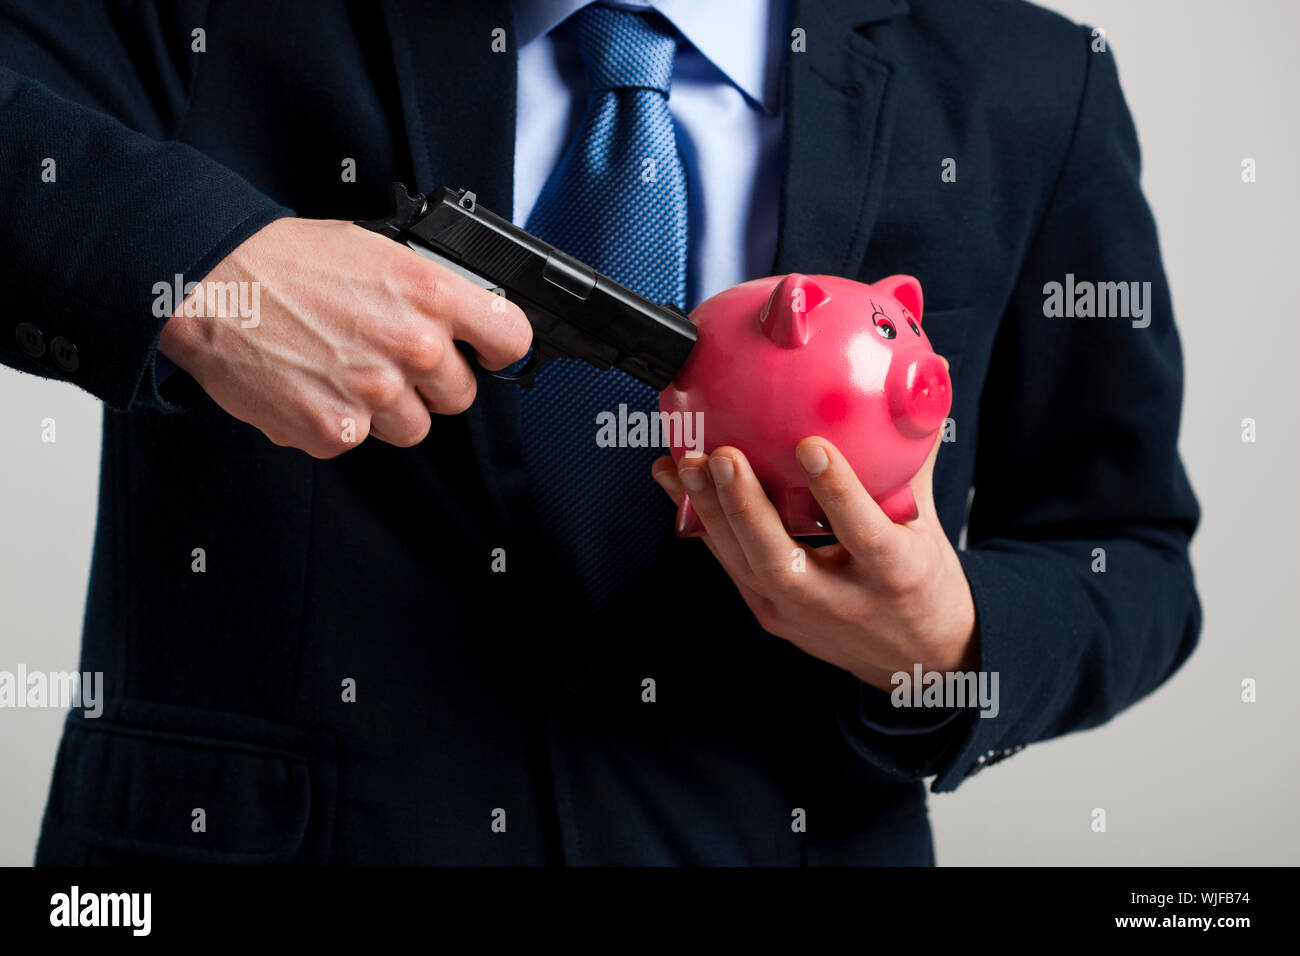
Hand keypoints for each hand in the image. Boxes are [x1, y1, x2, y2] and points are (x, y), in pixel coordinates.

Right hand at [158, 217, 531, 457]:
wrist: (211, 283)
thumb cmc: (286, 261)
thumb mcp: (376, 250)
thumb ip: (428, 290)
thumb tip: (465, 319)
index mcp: (430, 293)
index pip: (511, 339)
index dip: (497, 348)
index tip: (483, 352)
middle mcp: (412, 346)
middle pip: (460, 396)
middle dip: (430, 383)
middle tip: (385, 356)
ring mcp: (375, 393)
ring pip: (413, 427)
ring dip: (386, 409)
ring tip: (342, 369)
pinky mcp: (336, 430)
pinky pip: (358, 441)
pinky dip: (337, 422)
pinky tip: (310, 385)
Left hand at [651, 431, 976, 691]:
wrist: (917, 657)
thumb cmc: (922, 580)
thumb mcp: (928, 523)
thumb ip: (911, 457)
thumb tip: (920, 382)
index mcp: (894, 575)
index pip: (864, 533)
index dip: (835, 491)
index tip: (811, 446)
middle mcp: (842, 601)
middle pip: (780, 559)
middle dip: (745, 506)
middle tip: (721, 455)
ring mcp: (799, 613)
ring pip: (744, 565)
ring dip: (710, 512)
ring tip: (684, 464)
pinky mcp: (770, 613)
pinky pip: (730, 566)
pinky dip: (702, 523)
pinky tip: (677, 484)